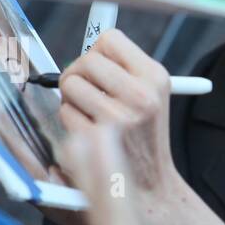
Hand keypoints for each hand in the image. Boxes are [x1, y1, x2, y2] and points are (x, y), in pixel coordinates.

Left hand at [58, 30, 183, 217]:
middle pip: (86, 60)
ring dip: (73, 100)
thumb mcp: (150, 95)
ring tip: (92, 115)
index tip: (101, 71)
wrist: (151, 185)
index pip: (110, 39)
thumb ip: (124, 68)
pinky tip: (91, 135)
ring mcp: (119, 116)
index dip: (98, 53)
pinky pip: (67, 113)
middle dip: (78, 75)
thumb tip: (92, 43)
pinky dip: (72, 122)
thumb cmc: (144, 136)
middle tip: (88, 93)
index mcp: (156, 77)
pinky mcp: (99, 138)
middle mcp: (141, 94)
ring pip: (71, 85)